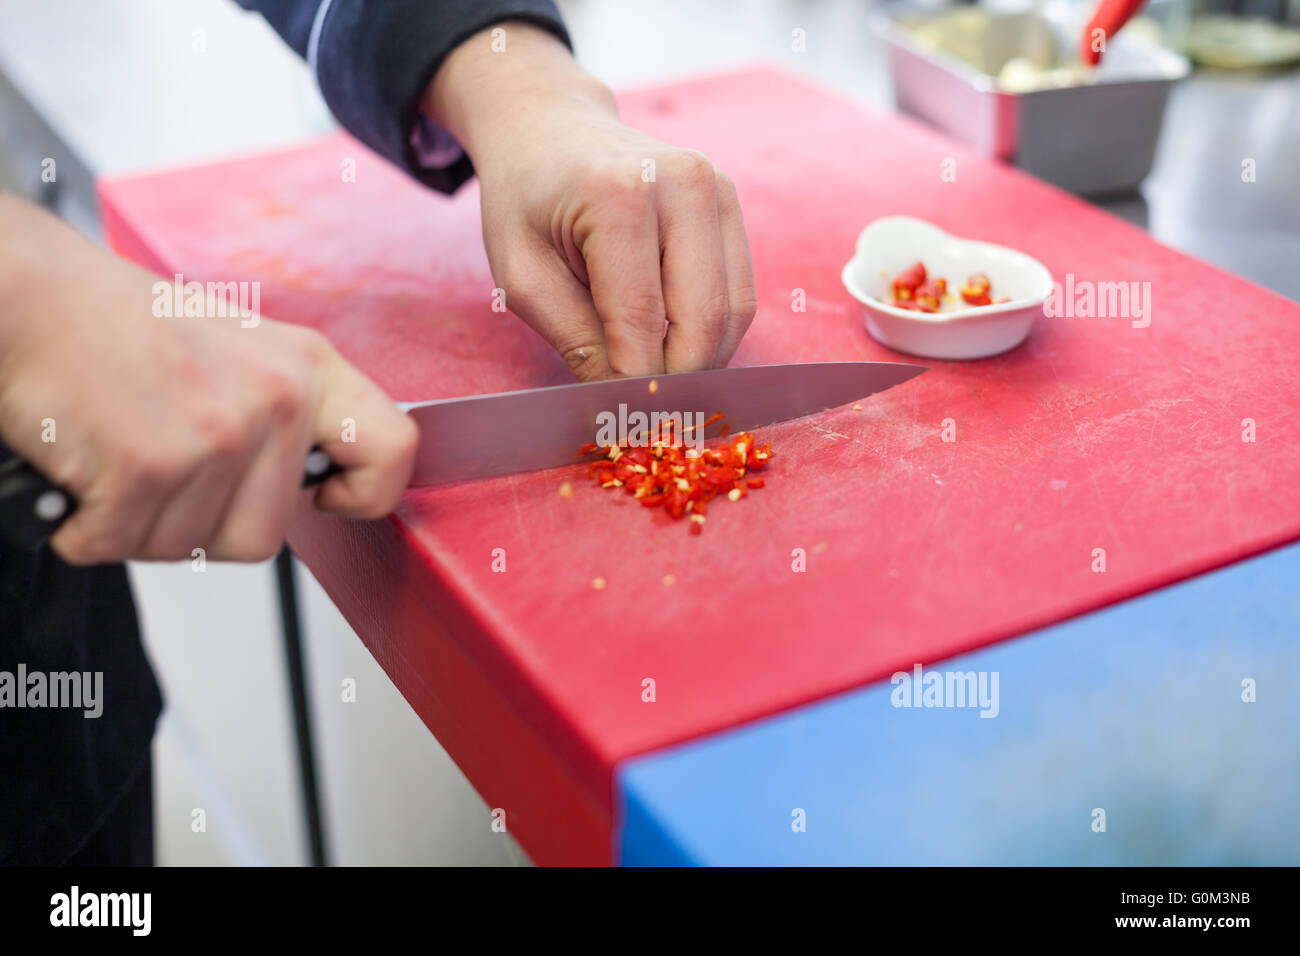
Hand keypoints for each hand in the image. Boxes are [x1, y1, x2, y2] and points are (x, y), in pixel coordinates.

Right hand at [0, 195, 416, 564]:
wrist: (32, 292)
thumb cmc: (123, 324)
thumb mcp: (242, 348)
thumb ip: (289, 412)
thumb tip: (321, 484)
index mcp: (308, 368)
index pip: (393, 450)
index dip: (367, 495)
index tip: (328, 499)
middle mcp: (276, 399)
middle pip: (266, 537)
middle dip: (203, 524)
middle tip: (161, 467)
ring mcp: (217, 434)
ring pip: (192, 549)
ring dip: (141, 525)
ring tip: (119, 456)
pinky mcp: (149, 465)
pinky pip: (121, 546)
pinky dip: (86, 528)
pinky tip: (82, 474)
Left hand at [425, 22, 756, 380]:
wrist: (550, 131)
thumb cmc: (526, 203)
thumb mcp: (522, 277)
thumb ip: (575, 339)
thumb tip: (623, 401)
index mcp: (620, 194)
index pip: (643, 321)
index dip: (632, 382)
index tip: (617, 420)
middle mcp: (684, 183)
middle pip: (703, 320)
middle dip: (674, 379)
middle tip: (641, 412)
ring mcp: (717, 189)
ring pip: (733, 313)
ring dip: (699, 361)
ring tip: (653, 376)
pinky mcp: (731, 203)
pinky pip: (740, 294)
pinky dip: (713, 333)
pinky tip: (673, 342)